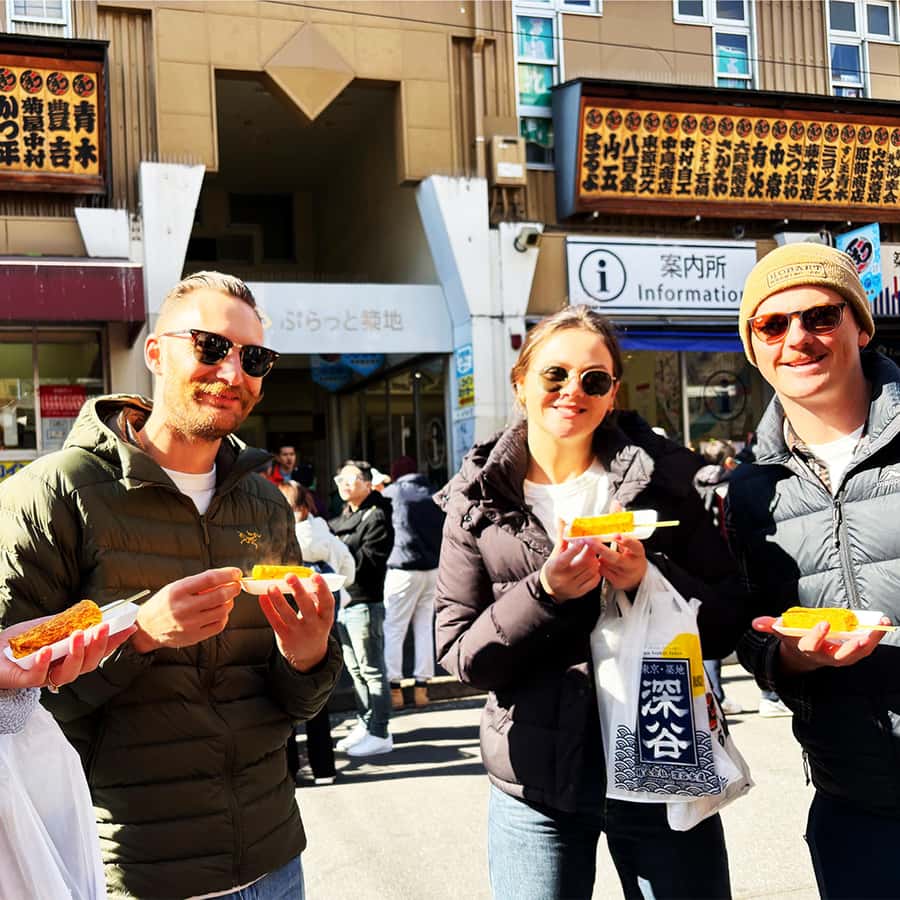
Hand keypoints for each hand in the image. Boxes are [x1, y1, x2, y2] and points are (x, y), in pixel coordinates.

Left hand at [0, 617, 136, 690]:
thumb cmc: (19, 640)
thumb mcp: (48, 626)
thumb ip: (68, 623)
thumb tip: (93, 613)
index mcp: (71, 656)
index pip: (98, 651)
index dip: (115, 641)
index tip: (130, 627)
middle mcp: (62, 669)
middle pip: (89, 665)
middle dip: (99, 647)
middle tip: (103, 628)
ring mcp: (45, 676)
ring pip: (69, 674)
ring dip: (77, 655)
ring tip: (78, 635)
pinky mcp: (24, 680)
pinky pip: (38, 677)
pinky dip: (45, 664)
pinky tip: (48, 650)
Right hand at [132, 568, 241, 652]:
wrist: (147, 628)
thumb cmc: (164, 604)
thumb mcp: (176, 587)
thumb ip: (200, 582)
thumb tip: (227, 577)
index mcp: (178, 591)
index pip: (210, 579)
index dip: (227, 574)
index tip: (235, 573)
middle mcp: (184, 608)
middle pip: (220, 596)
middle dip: (233, 588)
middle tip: (236, 585)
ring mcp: (190, 624)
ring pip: (222, 611)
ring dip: (229, 602)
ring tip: (226, 598)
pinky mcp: (194, 636)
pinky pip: (219, 625)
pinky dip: (224, 616)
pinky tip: (220, 612)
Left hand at [258, 572, 334, 671]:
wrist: (309, 655)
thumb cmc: (314, 627)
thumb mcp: (321, 616)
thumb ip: (314, 599)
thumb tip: (302, 579)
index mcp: (326, 618)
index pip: (327, 602)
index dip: (322, 589)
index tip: (315, 576)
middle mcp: (313, 626)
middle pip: (306, 607)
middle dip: (298, 591)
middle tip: (290, 576)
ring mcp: (298, 632)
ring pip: (287, 614)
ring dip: (278, 599)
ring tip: (271, 586)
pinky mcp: (284, 637)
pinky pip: (275, 621)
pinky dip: (268, 609)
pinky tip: (263, 597)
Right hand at [540, 519, 602, 602]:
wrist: (550, 588)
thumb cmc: (553, 567)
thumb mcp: (555, 552)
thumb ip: (561, 536)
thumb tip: (561, 519)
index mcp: (555, 566)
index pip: (568, 556)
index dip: (577, 547)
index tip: (583, 540)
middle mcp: (563, 578)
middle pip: (583, 563)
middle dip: (590, 553)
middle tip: (592, 547)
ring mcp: (572, 586)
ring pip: (590, 571)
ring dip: (594, 562)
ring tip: (592, 557)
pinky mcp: (580, 592)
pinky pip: (594, 581)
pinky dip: (596, 573)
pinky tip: (593, 568)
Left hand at [595, 533, 647, 591]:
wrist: (636, 577)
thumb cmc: (631, 558)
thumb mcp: (631, 548)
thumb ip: (623, 540)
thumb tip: (613, 534)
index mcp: (638, 554)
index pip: (636, 547)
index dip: (627, 542)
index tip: (616, 536)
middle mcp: (633, 566)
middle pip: (617, 559)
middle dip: (602, 549)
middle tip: (590, 542)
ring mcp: (625, 576)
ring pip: (606, 564)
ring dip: (599, 556)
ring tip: (600, 552)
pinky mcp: (617, 583)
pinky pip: (602, 571)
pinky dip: (598, 564)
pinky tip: (601, 562)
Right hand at [752, 615, 888, 674]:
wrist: (806, 655)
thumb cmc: (795, 638)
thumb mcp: (782, 632)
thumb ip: (771, 625)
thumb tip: (755, 623)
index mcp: (807, 649)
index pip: (811, 645)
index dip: (817, 636)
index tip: (823, 623)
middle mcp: (826, 656)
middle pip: (841, 657)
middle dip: (850, 649)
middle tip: (860, 639)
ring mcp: (841, 656)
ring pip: (858, 654)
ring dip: (870, 642)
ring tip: (879, 627)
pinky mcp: (852, 652)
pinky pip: (866, 648)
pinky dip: (875, 637)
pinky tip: (882, 623)